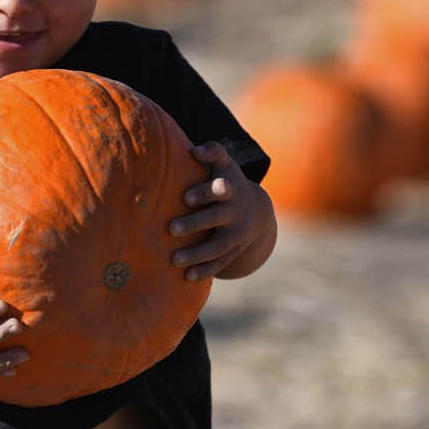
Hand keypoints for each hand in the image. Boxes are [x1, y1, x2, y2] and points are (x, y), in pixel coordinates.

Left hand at [168, 141, 273, 281]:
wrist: (257, 210)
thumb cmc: (227, 181)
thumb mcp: (225, 165)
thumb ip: (213, 153)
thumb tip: (193, 150)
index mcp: (231, 189)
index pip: (220, 189)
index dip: (205, 193)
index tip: (185, 197)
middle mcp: (236, 212)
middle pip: (216, 219)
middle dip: (195, 223)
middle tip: (172, 228)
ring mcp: (237, 234)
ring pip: (218, 246)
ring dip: (197, 253)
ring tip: (174, 259)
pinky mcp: (234, 251)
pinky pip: (220, 263)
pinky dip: (205, 271)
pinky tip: (187, 277)